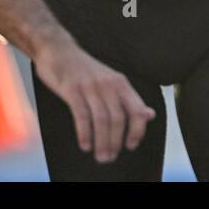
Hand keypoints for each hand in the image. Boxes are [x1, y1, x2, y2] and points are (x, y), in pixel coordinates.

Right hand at [33, 39, 155, 162]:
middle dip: (115, 141)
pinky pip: (81, 115)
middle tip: (110, 157)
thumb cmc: (85, 70)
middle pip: (118, 118)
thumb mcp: (111, 81)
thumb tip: (149, 115)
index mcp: (121, 83)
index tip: (131, 145)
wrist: (59, 50)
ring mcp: (90, 86)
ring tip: (100, 156)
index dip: (137, 130)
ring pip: (101, 119)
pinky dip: (84, 133)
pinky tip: (85, 144)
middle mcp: (109, 84)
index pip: (137, 109)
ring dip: (101, 141)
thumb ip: (129, 99)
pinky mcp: (72, 89)